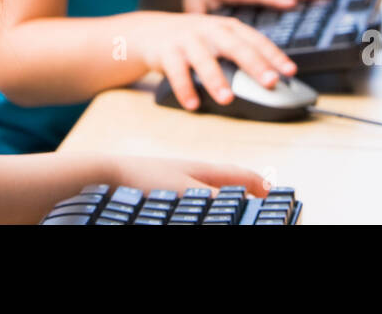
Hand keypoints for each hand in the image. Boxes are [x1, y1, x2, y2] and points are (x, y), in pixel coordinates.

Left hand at [107, 155, 270, 197]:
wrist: (107, 175)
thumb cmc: (144, 178)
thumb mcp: (186, 191)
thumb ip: (215, 198)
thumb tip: (241, 205)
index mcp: (202, 168)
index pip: (240, 174)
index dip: (259, 183)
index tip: (274, 192)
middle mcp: (191, 172)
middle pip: (227, 182)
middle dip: (245, 191)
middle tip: (260, 202)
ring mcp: (176, 181)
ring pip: (209, 191)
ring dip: (224, 199)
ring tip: (234, 209)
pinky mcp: (162, 191)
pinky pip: (192, 199)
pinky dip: (203, 205)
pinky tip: (199, 213)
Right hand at [131, 11, 295, 109]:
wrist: (148, 31)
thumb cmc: (192, 39)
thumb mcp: (216, 38)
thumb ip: (240, 52)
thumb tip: (272, 77)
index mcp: (225, 26)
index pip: (254, 39)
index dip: (273, 55)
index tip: (290, 71)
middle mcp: (208, 30)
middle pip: (234, 46)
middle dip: (254, 64)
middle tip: (269, 81)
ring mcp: (186, 40)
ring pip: (203, 60)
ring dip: (216, 80)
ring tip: (227, 99)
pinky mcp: (166, 52)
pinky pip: (176, 72)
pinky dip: (184, 89)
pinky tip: (192, 104)